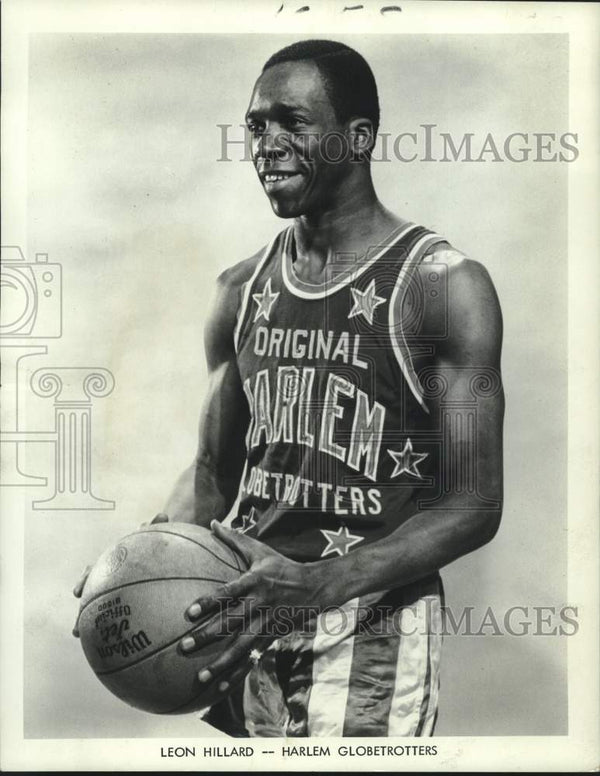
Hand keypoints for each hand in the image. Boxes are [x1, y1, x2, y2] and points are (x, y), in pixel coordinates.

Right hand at [72, 513, 169, 637]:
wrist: (160, 555)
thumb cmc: (156, 546)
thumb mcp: (156, 538)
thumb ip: (156, 529)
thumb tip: (162, 514)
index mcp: (112, 563)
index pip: (94, 570)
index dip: (85, 579)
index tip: (76, 592)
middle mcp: (108, 577)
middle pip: (90, 592)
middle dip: (82, 608)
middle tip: (76, 627)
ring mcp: (115, 591)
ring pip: (97, 607)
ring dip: (86, 621)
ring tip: (78, 634)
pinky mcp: (125, 603)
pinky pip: (115, 617)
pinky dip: (110, 630)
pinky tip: (109, 644)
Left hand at [179, 520, 334, 692]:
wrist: (316, 588)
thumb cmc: (282, 566)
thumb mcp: (261, 550)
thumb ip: (234, 538)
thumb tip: (212, 521)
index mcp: (255, 582)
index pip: (228, 593)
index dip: (209, 602)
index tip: (188, 612)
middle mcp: (260, 605)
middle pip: (232, 623)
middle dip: (207, 636)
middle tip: (184, 646)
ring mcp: (267, 624)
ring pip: (242, 647)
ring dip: (221, 663)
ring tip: (200, 677)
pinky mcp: (272, 638)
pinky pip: (252, 659)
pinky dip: (237, 674)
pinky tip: (220, 689)